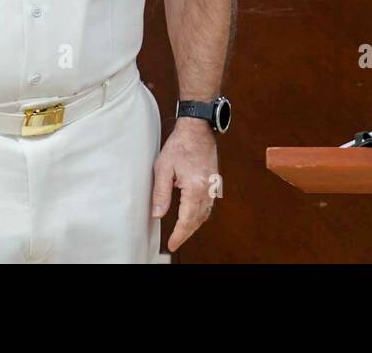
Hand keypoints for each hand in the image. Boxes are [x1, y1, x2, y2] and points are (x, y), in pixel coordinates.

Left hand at [151, 119, 217, 252]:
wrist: (198, 128)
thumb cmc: (180, 144)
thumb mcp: (163, 167)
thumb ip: (161, 192)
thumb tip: (157, 214)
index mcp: (195, 187)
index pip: (187, 219)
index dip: (179, 234)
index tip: (172, 244)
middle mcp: (207, 189)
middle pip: (198, 219)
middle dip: (186, 233)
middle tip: (175, 242)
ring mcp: (213, 185)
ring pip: (206, 213)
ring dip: (194, 225)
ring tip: (182, 232)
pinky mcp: (214, 181)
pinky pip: (209, 204)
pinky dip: (201, 215)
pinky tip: (192, 216)